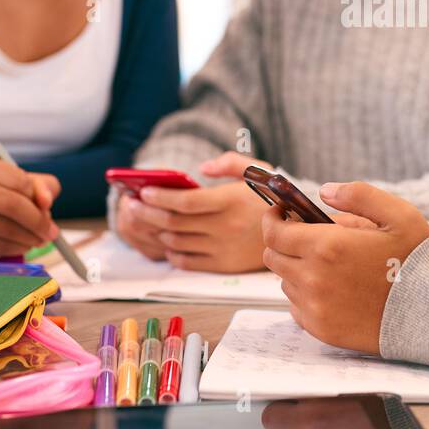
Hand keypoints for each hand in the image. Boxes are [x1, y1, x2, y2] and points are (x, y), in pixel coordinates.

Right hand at [0, 152, 59, 257]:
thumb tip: (47, 201)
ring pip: (5, 229)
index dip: (38, 196)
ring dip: (30, 237)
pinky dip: (16, 248)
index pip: (18, 180)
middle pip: (10, 204)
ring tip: (39, 238)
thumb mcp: (11, 179)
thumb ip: (38, 185)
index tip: (48, 206)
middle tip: (51, 231)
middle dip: (37, 221)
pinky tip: (22, 244)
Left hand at [117, 175, 274, 272]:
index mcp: (231, 201)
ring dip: (155, 231)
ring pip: (176, 242)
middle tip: (131, 205)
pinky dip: (171, 251)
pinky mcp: (224, 266)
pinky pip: (187, 262)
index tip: (142, 191)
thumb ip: (229, 163)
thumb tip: (201, 167)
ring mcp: (223, 248)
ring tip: (144, 220)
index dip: (159, 197)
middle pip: (173, 223)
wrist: (297, 231)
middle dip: (146, 213)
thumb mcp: (258, 170)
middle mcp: (225, 226)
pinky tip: (166, 240)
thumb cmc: (273, 196)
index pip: (185, 201)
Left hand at [262, 182, 428, 354]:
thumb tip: (324, 191)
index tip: (282, 212)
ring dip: (297, 269)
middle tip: (306, 236)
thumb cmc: (418, 261)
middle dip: (283, 242)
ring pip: (285, 282)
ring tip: (328, 265)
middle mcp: (314, 279)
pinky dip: (306, 296)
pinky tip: (333, 290)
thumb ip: (358, 194)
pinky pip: (296, 309)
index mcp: (327, 246)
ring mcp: (316, 308)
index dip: (273, 218)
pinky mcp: (322, 331)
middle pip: (273, 257)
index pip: (273, 232)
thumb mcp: (398, 214)